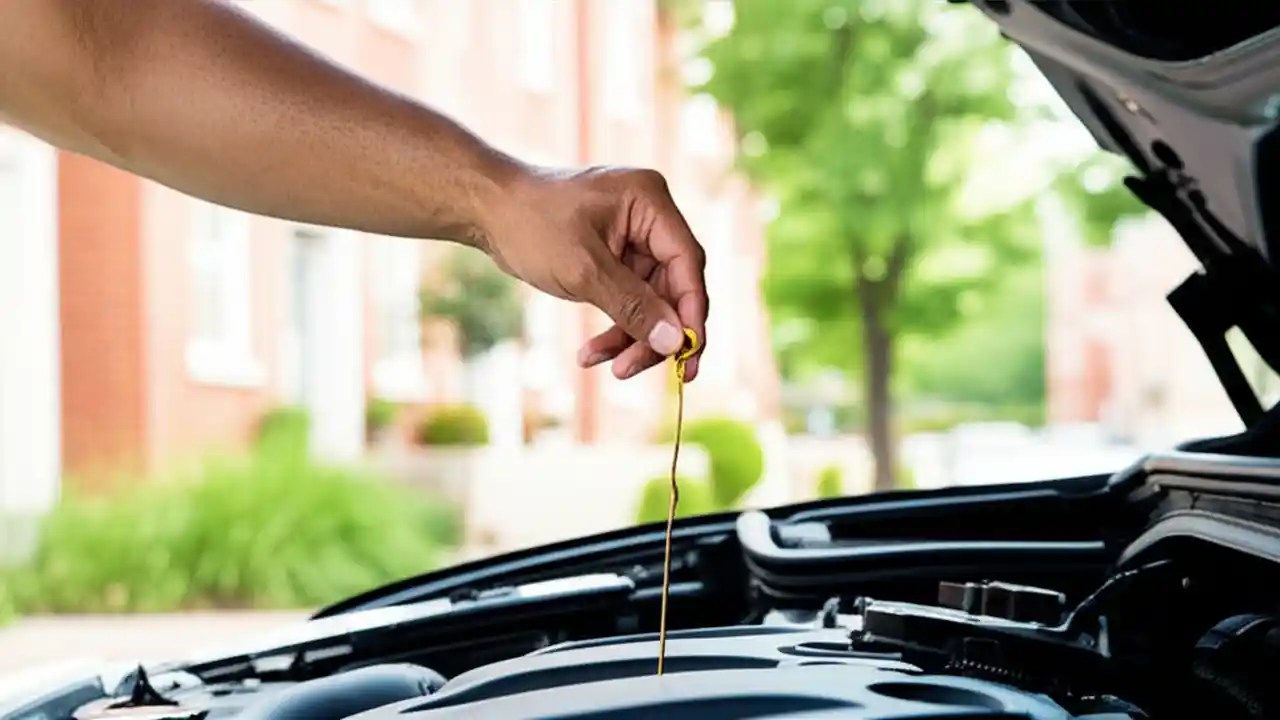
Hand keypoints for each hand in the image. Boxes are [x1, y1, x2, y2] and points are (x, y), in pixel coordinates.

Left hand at [479, 166, 707, 380]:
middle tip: (631, 370)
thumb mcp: (583, 270)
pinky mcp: (615, 255)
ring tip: (608, 368)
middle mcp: (649, 216)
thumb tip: (676, 343)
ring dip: (630, 337)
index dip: (691, 313)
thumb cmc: (530, 224)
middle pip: (671, 287)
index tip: (687, 357)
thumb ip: (633, 306)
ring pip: (650, 300)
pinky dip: (614, 326)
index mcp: (650, 202)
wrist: (486, 210)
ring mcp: (633, 236)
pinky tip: (591, 354)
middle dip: (653, 333)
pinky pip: (628, 298)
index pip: (687, 263)